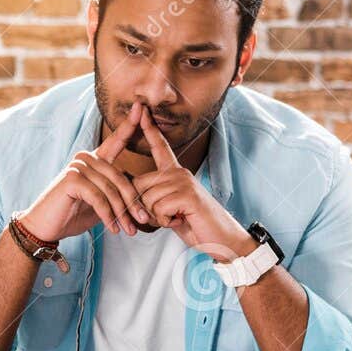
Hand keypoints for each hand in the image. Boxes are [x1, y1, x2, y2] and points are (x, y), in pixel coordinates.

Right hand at [18, 102, 152, 240]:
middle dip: (132, 202)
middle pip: (119, 177)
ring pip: (110, 190)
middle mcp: (86, 157)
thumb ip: (116, 196)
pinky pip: (99, 198)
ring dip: (121, 213)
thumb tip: (140, 202)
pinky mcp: (72, 179)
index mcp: (94, 159)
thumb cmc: (72, 215)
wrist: (45, 226)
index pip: (116, 140)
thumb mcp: (100, 204)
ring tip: (129, 230)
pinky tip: (112, 228)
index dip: (129, 124)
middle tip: (143, 221)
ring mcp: (78, 166)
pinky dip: (108, 215)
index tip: (141, 106)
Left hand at [133, 113, 251, 255]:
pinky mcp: (187, 194)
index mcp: (175, 173)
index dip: (150, 130)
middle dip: (143, 208)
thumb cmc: (194, 225)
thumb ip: (152, 199)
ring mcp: (184, 181)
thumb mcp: (168, 210)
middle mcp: (179, 172)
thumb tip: (130, 194)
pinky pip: (158, 208)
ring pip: (147, 199)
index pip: (160, 147)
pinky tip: (179, 220)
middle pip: (139, 184)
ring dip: (156, 217)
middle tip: (163, 217)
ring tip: (175, 218)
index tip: (142, 111)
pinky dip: (165, 221)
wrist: (221, 239)